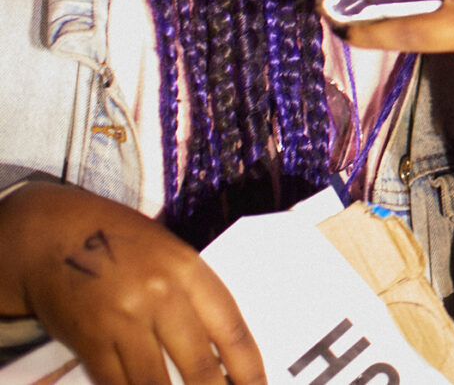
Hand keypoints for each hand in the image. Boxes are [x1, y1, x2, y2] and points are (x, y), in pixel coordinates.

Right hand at [0, 182, 263, 384]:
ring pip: (155, 383)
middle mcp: (160, 295)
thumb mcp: (171, 256)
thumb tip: (223, 349)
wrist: (52, 235)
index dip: (249, 368)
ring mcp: (122, 320)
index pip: (232, 329)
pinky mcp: (88, 341)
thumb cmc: (121, 243)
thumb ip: (195, 297)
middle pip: (199, 365)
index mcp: (189, 270)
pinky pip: (116, 383)